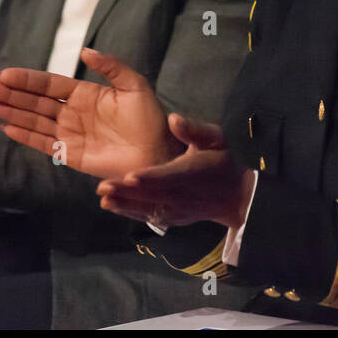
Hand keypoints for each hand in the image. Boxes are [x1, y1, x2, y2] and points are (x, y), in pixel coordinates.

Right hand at [0, 48, 181, 179]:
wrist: (159, 153)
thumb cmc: (151, 119)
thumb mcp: (134, 86)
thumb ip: (111, 67)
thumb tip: (85, 51)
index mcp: (85, 93)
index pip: (48, 84)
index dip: (26, 79)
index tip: (3, 74)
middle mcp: (73, 112)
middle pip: (34, 101)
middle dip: (8, 94)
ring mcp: (70, 133)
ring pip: (33, 120)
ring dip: (9, 112)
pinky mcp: (71, 154)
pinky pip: (43, 143)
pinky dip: (24, 136)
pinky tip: (6, 127)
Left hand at [98, 114, 254, 229]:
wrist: (233, 196)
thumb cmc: (221, 162)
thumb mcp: (215, 139)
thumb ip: (194, 129)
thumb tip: (173, 118)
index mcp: (192, 172)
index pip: (169, 175)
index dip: (150, 177)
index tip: (130, 175)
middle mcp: (182, 194)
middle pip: (152, 194)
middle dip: (127, 192)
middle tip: (103, 186)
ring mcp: (177, 210)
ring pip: (147, 208)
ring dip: (124, 204)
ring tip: (104, 198)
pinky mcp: (172, 219)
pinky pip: (149, 217)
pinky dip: (130, 213)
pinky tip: (113, 207)